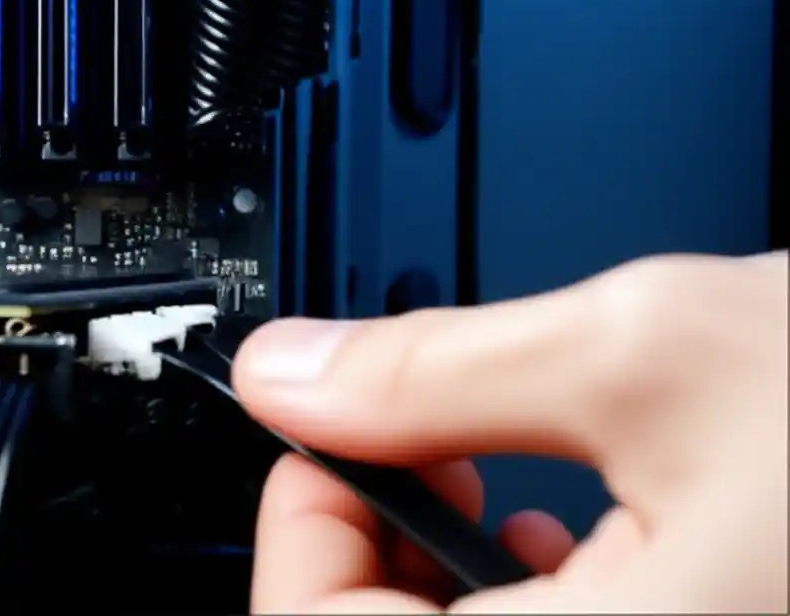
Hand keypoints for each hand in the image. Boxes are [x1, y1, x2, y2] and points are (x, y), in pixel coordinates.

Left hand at [234, 251, 786, 613]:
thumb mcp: (648, 353)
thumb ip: (430, 371)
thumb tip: (295, 374)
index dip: (300, 533)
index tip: (317, 437)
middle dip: (372, 547)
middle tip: (400, 445)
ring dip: (445, 573)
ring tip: (489, 472)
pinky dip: (531, 598)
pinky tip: (574, 533)